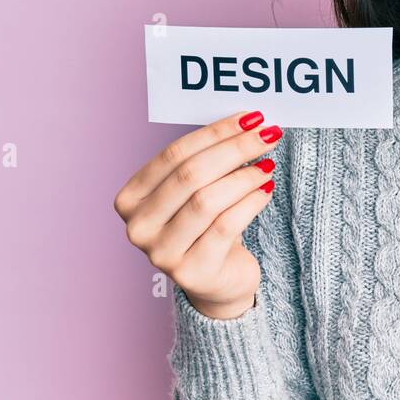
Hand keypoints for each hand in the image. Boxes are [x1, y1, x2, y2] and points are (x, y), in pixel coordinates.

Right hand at [114, 109, 282, 319]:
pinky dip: (250, 203)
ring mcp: (161, 253)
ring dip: (244, 176)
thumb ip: (208, 160)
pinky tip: (265, 190)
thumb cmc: (207, 227)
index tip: (250, 118)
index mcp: (131, 198)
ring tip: (267, 165)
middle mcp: (139, 227)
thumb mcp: (198, 191)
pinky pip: (225, 227)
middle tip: (268, 135)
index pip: (174, 154)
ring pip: (207, 200)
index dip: (215, 132)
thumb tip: (247, 123)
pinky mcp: (192, 273)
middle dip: (234, 149)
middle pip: (190, 175)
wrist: (218, 281)